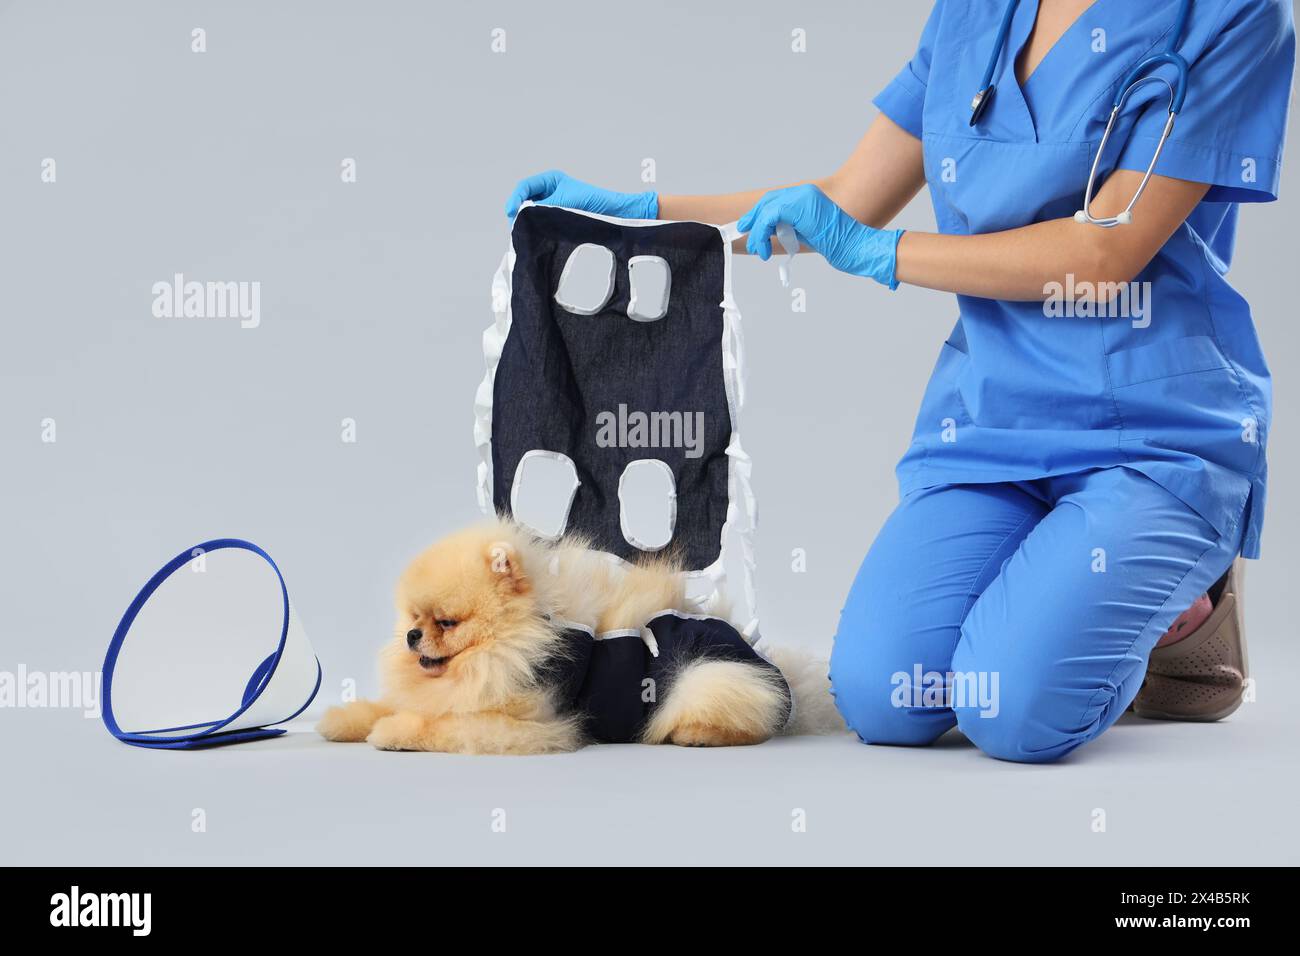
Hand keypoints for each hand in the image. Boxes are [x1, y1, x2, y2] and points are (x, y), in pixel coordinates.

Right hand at [505, 170, 656, 220]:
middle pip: (524, 201)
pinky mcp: (558, 219)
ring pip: (532, 214)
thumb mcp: (565, 202)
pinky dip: (536, 230)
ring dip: (527, 224)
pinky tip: (535, 238)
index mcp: (550, 180)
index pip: (524, 187)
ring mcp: (553, 205)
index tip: (511, 212)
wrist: (615, 214)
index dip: (515, 199)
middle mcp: (550, 191)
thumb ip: (544, 208)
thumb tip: (525, 217)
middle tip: (516, 229)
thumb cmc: (594, 203)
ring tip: (525, 235)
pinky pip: (541, 223)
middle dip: (518, 213)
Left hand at [738, 184, 904, 289]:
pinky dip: (762, 233)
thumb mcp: (807, 233)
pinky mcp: (800, 208)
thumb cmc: (836, 245)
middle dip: (753, 219)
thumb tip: (769, 231)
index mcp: (807, 196)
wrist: (853, 247)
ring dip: (757, 232)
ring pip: (767, 210)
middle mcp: (804, 192)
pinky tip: (763, 248)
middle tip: (744, 234)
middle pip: (768, 201)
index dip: (759, 212)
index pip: (776, 199)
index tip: (747, 225)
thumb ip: (790, 227)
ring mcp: (803, 198)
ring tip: (757, 249)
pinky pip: (770, 217)